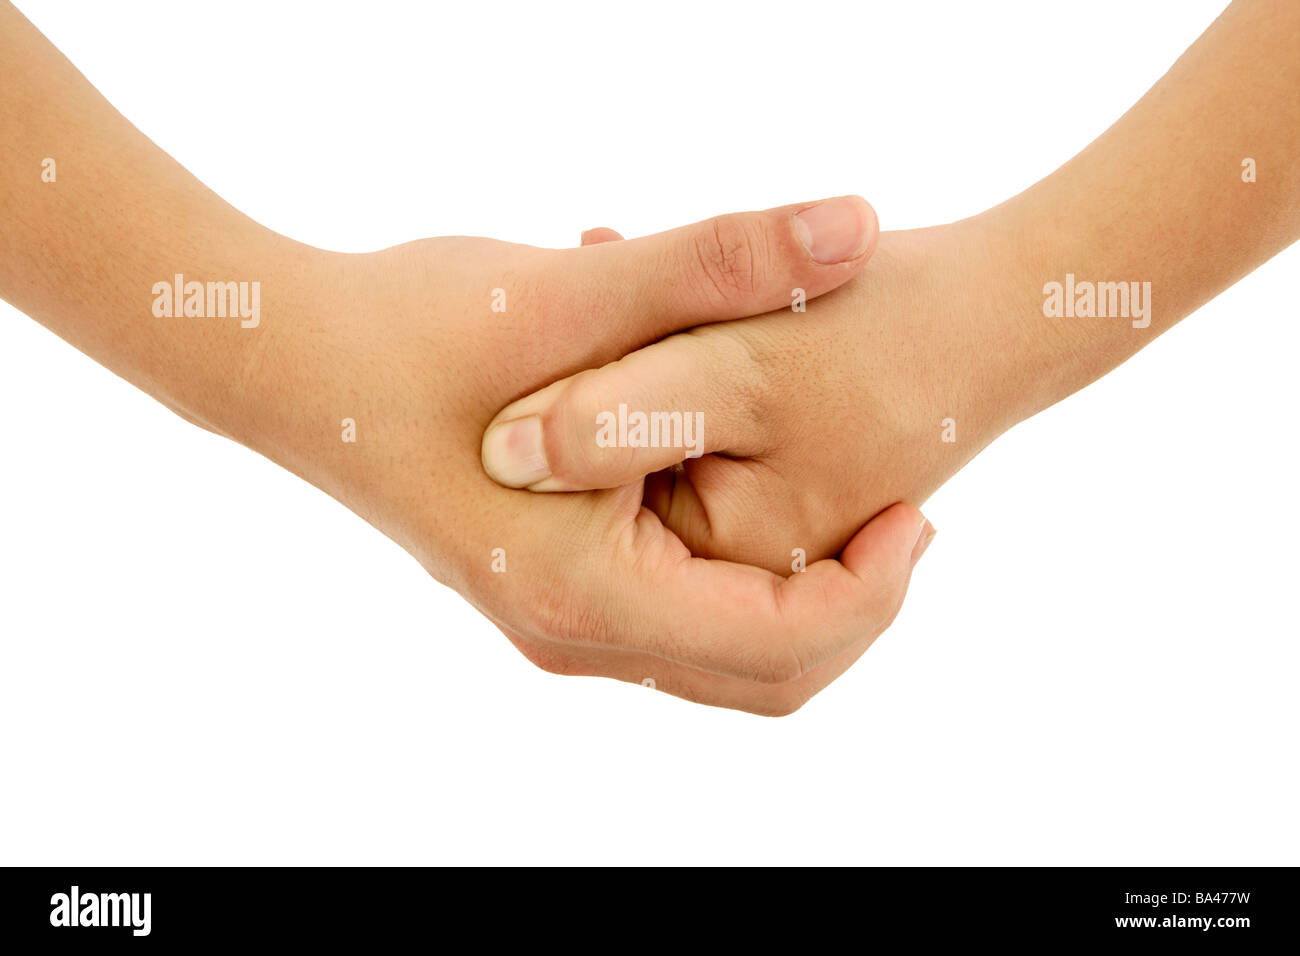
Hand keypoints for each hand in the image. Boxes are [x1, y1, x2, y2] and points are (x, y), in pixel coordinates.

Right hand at [249, 199, 934, 713]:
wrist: (292, 362)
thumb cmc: (412, 331)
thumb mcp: (576, 292)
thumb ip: (719, 257)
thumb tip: (857, 225)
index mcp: (588, 593)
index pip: (782, 644)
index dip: (874, 588)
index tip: (914, 504)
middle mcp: (574, 633)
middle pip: (765, 677)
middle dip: (853, 603)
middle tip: (902, 513)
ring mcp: (557, 620)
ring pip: (725, 659)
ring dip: (803, 591)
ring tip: (844, 500)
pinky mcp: (551, 587)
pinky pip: (681, 621)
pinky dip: (745, 576)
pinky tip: (753, 480)